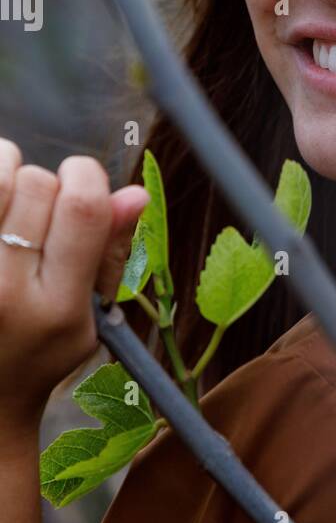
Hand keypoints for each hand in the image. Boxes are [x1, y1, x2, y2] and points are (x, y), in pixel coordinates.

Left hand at [0, 139, 148, 437]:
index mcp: (57, 307)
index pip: (82, 209)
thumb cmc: (40, 349)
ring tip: (11, 201)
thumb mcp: (87, 316)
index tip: (83, 183)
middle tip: (43, 213)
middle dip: (48, 185)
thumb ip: (110, 252)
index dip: (87, 177)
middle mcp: (6, 291)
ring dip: (9, 173)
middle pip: (38, 185)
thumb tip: (136, 193)